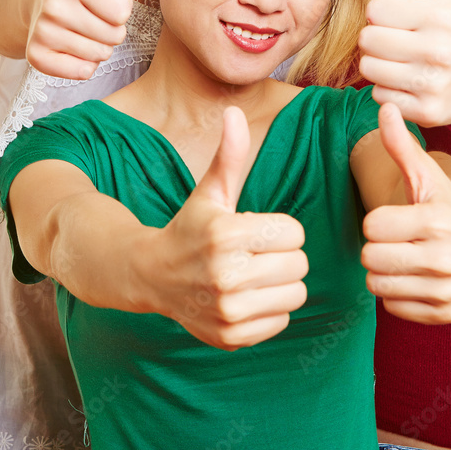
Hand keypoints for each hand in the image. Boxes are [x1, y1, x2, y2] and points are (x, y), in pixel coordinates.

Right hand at [26, 0, 133, 77]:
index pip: (123, 11)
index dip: (119, 4)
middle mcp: (52, 7)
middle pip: (114, 36)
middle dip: (109, 26)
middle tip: (90, 10)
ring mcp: (41, 34)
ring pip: (99, 54)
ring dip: (96, 43)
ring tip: (81, 24)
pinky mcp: (36, 58)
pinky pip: (82, 72)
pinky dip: (81, 62)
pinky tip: (71, 42)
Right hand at [152, 107, 307, 349]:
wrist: (151, 275)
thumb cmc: (190, 226)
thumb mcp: (210, 191)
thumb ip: (230, 155)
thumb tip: (234, 111)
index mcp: (226, 235)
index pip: (294, 233)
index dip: (279, 228)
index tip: (255, 229)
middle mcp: (226, 276)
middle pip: (299, 265)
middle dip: (283, 255)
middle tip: (255, 253)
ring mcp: (228, 311)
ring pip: (295, 295)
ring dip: (280, 284)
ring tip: (252, 274)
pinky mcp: (231, 338)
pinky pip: (281, 321)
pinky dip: (270, 310)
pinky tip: (245, 297)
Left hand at [358, 0, 450, 125]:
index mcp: (440, 14)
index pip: (375, 11)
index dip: (383, 13)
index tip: (404, 18)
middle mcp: (441, 49)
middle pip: (367, 41)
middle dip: (377, 40)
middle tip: (400, 41)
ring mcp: (436, 84)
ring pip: (369, 70)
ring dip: (379, 66)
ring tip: (403, 62)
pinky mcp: (430, 113)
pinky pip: (380, 98)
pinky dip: (389, 93)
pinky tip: (411, 84)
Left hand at [361, 103, 450, 323]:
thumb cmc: (443, 202)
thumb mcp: (424, 173)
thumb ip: (400, 144)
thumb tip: (384, 107)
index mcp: (440, 220)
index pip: (372, 226)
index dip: (377, 220)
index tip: (396, 217)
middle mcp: (448, 258)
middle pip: (371, 259)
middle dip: (376, 247)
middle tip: (397, 239)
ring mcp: (449, 290)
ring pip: (377, 286)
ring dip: (383, 271)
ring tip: (404, 256)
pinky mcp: (446, 314)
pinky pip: (392, 308)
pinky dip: (398, 294)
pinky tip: (416, 276)